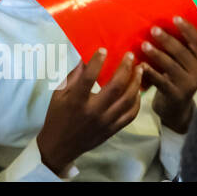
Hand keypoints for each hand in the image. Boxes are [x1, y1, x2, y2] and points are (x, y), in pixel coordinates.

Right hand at [36, 49, 142, 175]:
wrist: (60, 146)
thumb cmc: (57, 116)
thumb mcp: (58, 95)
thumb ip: (73, 78)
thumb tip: (85, 60)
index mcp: (76, 101)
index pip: (89, 78)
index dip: (97, 62)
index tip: (103, 49)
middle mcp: (93, 111)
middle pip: (115, 87)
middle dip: (125, 69)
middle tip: (130, 56)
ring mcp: (106, 121)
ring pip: (128, 100)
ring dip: (136, 83)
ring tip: (139, 69)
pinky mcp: (113, 129)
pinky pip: (131, 114)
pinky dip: (137, 101)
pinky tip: (138, 91)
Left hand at [141, 17, 196, 133]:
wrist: (176, 108)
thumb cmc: (175, 78)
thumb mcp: (181, 63)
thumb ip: (177, 48)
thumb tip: (158, 23)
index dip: (187, 29)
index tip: (175, 17)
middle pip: (182, 52)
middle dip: (168, 40)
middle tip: (153, 29)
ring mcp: (188, 85)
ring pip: (171, 66)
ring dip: (157, 54)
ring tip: (144, 45)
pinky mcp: (176, 95)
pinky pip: (162, 81)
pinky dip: (151, 73)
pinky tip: (141, 66)